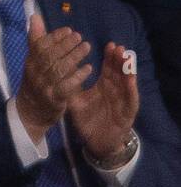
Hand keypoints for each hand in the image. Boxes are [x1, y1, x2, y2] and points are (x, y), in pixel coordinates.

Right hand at [14, 13, 92, 143]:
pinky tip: (88, 68)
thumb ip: (36, 39)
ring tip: (87, 47)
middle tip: (80, 37)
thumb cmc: (36, 81)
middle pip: (50, 56)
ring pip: (59, 69)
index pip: (40, 46)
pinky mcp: (54, 98)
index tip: (68, 30)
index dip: (54, 37)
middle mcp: (35, 73)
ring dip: (74, 57)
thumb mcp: (34, 60)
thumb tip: (35, 16)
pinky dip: (78, 76)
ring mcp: (44, 86)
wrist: (31, 111)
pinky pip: (67, 86)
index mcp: (30, 62)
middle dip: (65, 45)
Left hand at [68, 41, 138, 162]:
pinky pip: (130, 99)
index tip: (108, 44)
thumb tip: (56, 72)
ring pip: (127, 82)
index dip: (108, 57)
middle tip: (117, 47)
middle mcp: (115, 91)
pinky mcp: (127, 112)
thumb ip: (70, 88)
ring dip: (127, 70)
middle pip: (119, 72)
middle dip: (118, 59)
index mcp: (104, 86)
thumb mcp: (76, 102)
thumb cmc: (88, 120)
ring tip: (126, 57)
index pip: (107, 68)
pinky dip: (130, 88)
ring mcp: (122, 101)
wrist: (97, 141)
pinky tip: (130, 79)